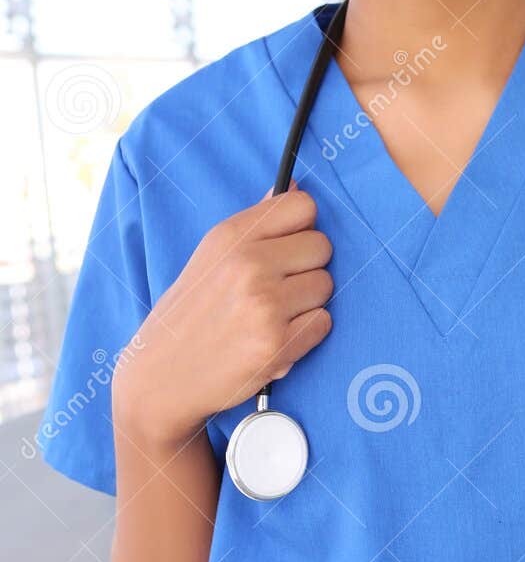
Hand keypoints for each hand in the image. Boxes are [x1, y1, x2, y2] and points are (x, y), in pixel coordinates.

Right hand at [112, 184, 333, 444]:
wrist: (161, 375)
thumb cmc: (191, 312)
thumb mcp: (212, 256)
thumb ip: (256, 223)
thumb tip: (292, 186)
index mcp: (231, 236)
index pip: (304, 206)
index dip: (301, 228)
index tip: (286, 247)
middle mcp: (248, 264)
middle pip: (322, 246)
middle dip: (307, 268)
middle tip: (278, 288)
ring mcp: (265, 305)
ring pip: (326, 286)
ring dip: (308, 302)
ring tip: (272, 315)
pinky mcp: (277, 344)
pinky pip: (323, 323)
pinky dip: (307, 333)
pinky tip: (276, 337)